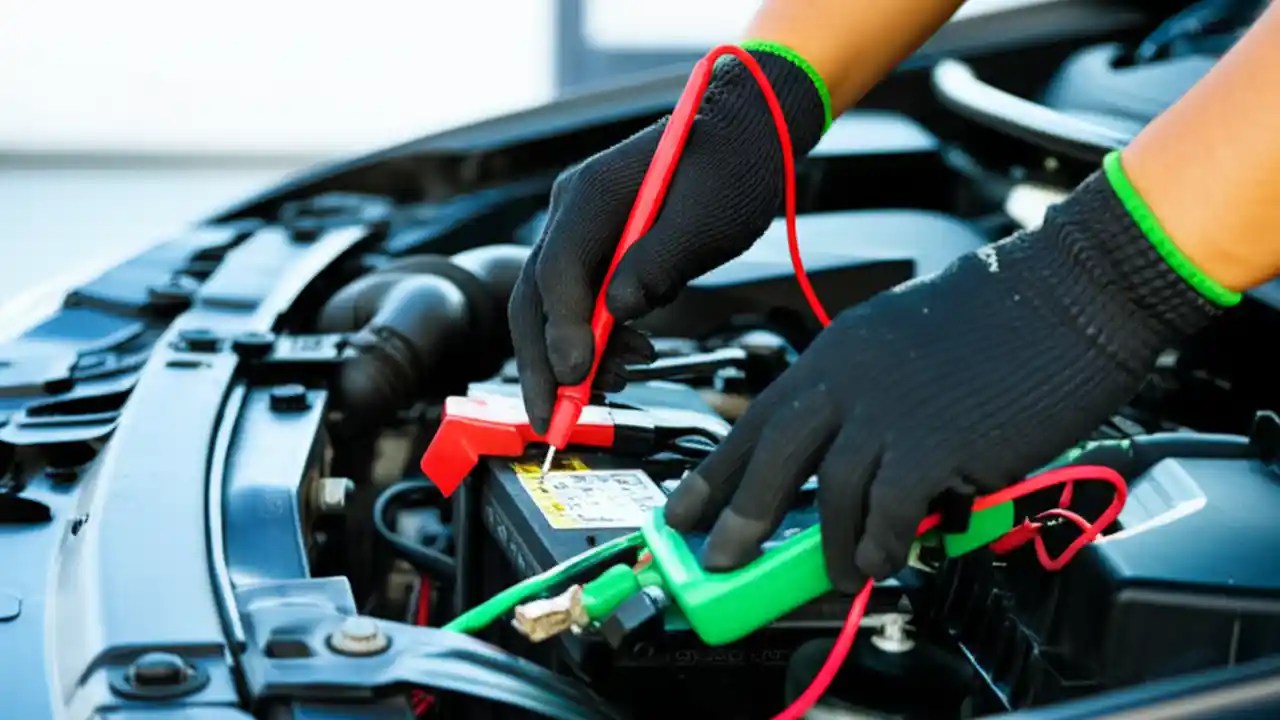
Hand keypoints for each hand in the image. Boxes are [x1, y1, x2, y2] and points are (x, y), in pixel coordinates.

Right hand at [508, 50, 825, 432]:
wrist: (749, 136)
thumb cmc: (734, 167)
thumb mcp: (705, 220)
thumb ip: (657, 264)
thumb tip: (616, 314)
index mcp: (591, 194)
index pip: (556, 272)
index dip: (561, 330)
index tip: (574, 377)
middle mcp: (572, 210)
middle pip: (535, 297)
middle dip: (541, 363)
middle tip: (552, 418)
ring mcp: (581, 229)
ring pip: (553, 306)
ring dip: (573, 356)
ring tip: (614, 386)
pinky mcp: (600, 247)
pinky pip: (581, 301)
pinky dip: (595, 338)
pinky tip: (627, 356)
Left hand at [662, 171, 1220, 591]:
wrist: (1074, 287)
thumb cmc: (1002, 316)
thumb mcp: (904, 342)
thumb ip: (867, 400)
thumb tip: (847, 467)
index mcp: (838, 352)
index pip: (758, 418)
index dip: (715, 472)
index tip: (683, 511)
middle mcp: (853, 376)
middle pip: (774, 455)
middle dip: (740, 515)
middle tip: (718, 561)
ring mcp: (893, 406)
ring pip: (834, 490)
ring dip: (829, 544)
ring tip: (836, 575)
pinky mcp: (941, 438)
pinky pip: (893, 508)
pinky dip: (883, 542)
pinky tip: (883, 559)